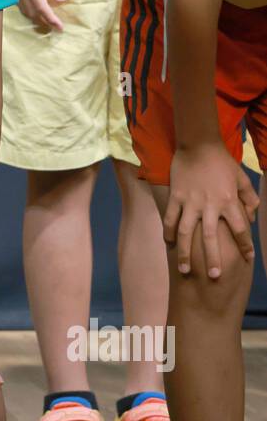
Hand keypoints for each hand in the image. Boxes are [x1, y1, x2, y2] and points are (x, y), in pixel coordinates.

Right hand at [4, 0, 65, 31]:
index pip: (42, 8)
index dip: (51, 19)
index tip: (60, 28)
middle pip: (31, 12)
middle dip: (43, 20)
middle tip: (55, 25)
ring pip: (23, 9)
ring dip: (35, 16)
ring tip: (45, 18)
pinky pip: (17, 2)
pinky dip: (27, 8)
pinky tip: (32, 5)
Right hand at [164, 144, 258, 276]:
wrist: (198, 144)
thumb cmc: (221, 160)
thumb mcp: (240, 176)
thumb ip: (249, 196)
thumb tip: (251, 216)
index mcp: (229, 201)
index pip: (241, 229)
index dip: (245, 245)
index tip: (248, 258)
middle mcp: (210, 205)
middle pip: (212, 238)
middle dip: (214, 258)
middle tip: (215, 277)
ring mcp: (191, 202)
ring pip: (187, 233)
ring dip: (186, 253)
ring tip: (185, 270)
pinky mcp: (176, 197)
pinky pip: (171, 218)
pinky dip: (168, 232)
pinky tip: (169, 244)